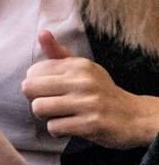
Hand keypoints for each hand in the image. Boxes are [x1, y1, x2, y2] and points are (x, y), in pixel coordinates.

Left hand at [23, 30, 158, 148]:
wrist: (134, 117)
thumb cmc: (100, 91)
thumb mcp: (83, 68)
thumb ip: (58, 54)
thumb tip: (42, 33)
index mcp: (77, 65)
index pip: (32, 71)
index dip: (36, 84)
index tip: (51, 91)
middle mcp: (82, 81)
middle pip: (29, 88)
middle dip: (35, 99)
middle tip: (51, 104)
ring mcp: (87, 103)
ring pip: (38, 108)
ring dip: (46, 116)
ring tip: (61, 115)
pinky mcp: (90, 124)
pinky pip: (54, 127)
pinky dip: (58, 131)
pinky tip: (71, 126)